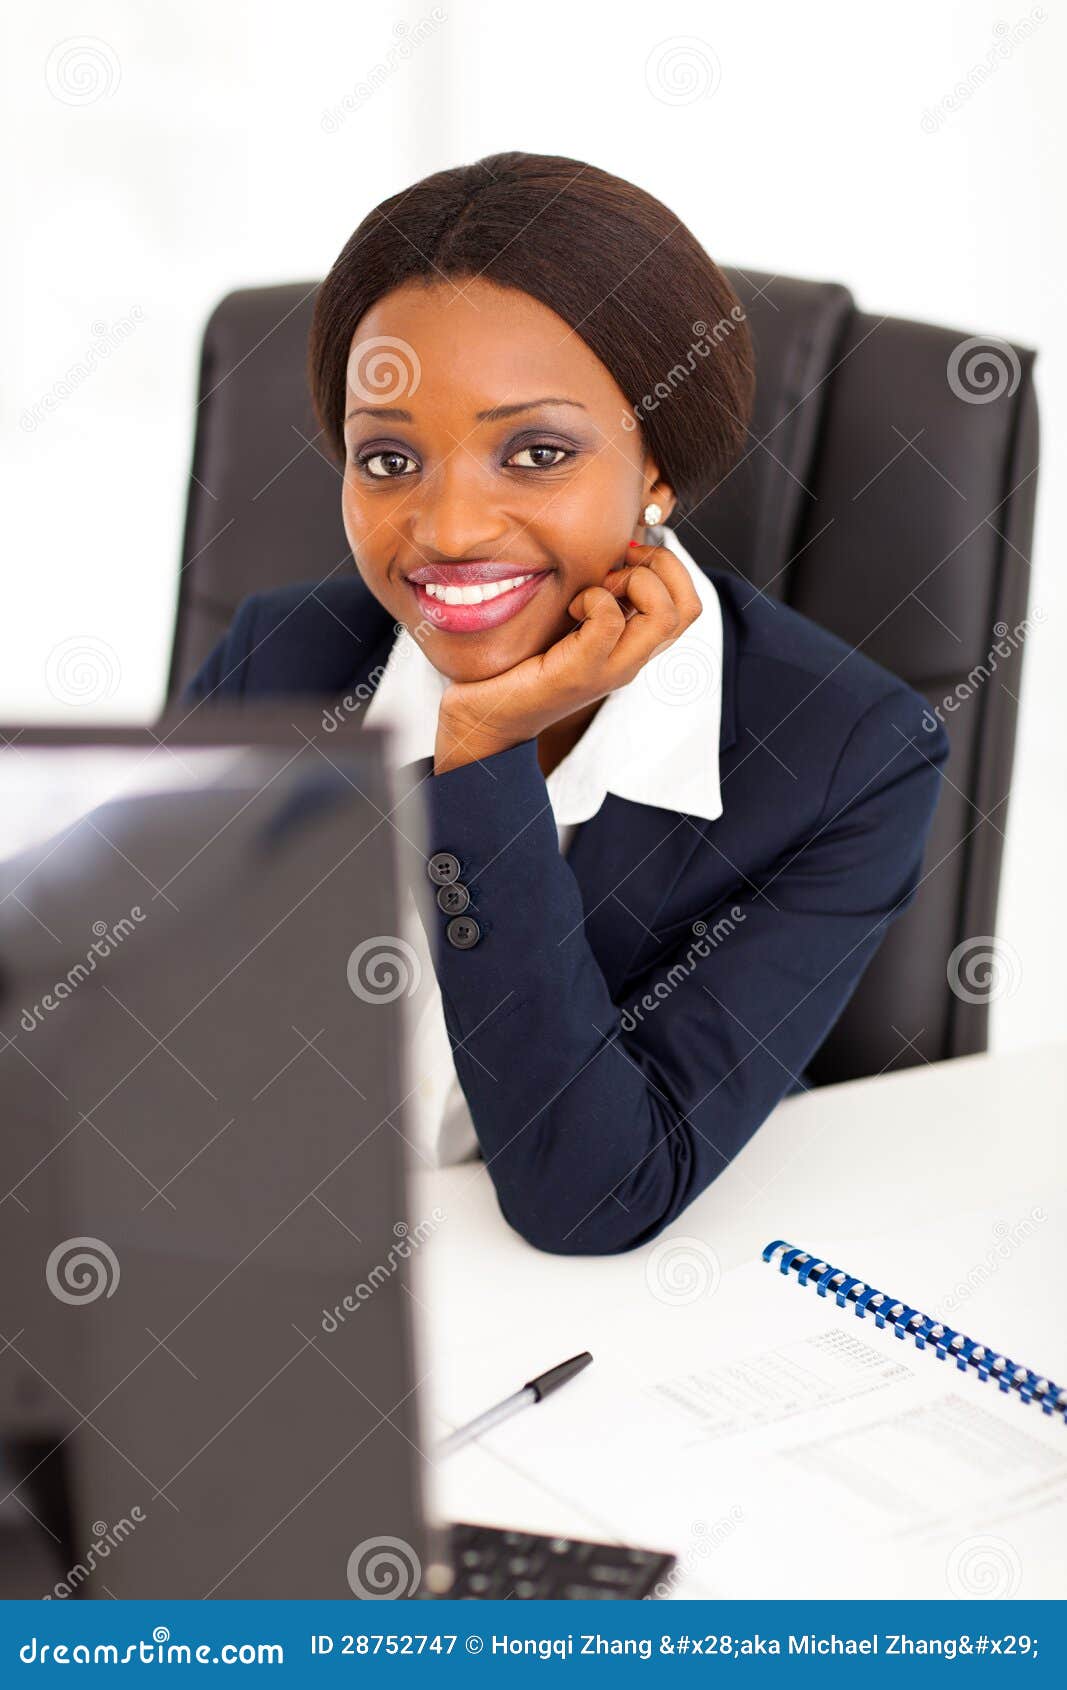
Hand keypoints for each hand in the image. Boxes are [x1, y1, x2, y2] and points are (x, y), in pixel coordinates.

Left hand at [433, 543, 702, 773]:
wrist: (487, 716)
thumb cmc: (521, 662)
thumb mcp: (569, 622)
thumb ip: (595, 594)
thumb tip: (610, 548)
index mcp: (633, 647)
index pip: (689, 604)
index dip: (668, 567)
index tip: (624, 559)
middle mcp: (631, 660)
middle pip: (689, 608)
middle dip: (659, 566)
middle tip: (615, 568)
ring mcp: (609, 670)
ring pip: (665, 615)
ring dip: (634, 581)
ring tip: (597, 586)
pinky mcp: (578, 673)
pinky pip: (610, 622)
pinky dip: (594, 598)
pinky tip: (571, 606)